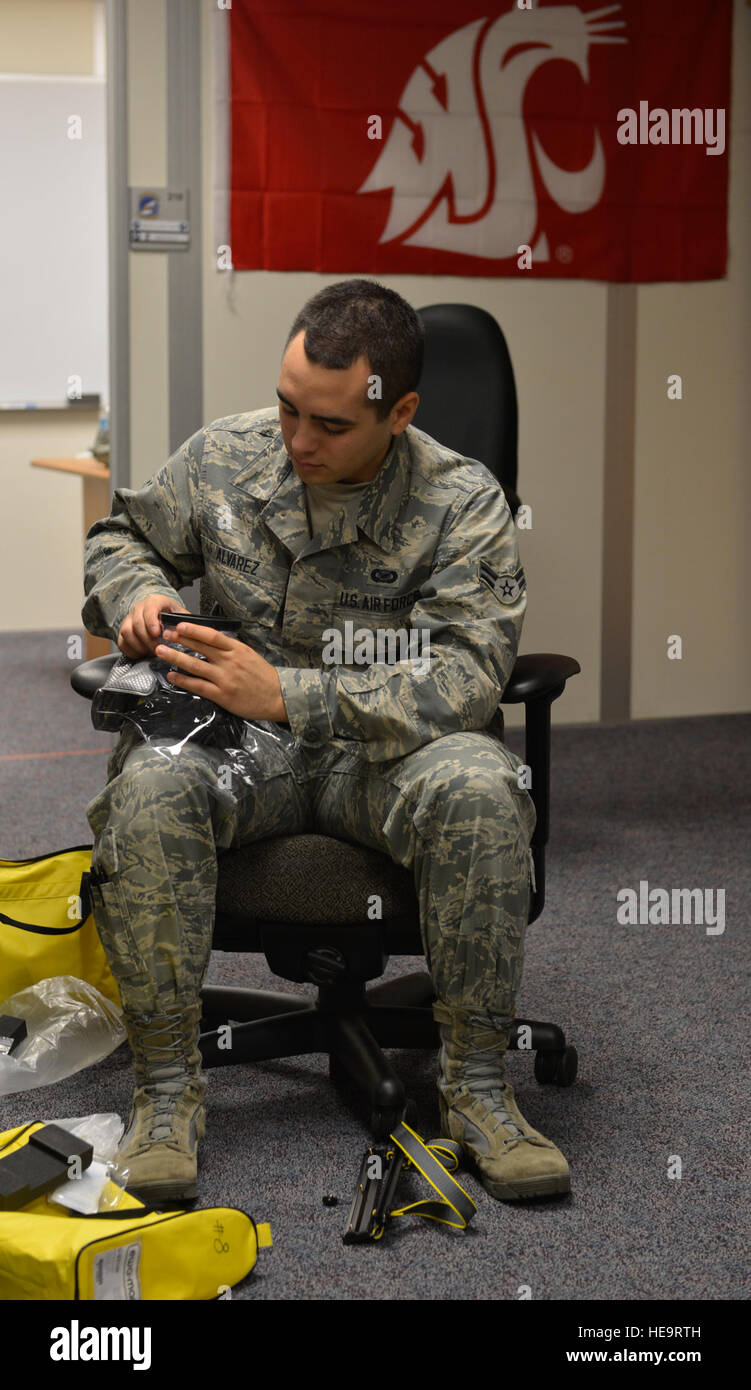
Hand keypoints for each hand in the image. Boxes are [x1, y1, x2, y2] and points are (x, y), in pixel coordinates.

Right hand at [117, 594, 189, 659]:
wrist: (159, 615)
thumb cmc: (171, 616)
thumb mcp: (181, 614)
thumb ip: (184, 621)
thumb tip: (187, 630)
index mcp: (154, 601)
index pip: (149, 608)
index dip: (151, 621)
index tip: (157, 633)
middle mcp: (139, 608)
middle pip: (137, 623)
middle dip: (148, 639)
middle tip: (158, 649)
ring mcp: (129, 619)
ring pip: (127, 632)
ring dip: (140, 646)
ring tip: (151, 652)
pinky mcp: (123, 631)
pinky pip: (122, 642)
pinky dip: (132, 651)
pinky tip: (143, 654)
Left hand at [156, 623, 287, 722]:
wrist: (277, 696)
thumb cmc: (263, 676)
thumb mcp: (249, 655)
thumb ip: (230, 649)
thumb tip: (209, 641)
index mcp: (237, 649)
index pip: (211, 635)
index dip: (193, 629)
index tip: (179, 625)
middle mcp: (229, 662)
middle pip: (200, 647)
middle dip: (179, 640)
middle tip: (163, 634)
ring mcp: (225, 679)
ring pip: (195, 665)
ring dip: (175, 657)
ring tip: (160, 651)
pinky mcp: (222, 695)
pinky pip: (198, 686)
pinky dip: (183, 680)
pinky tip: (172, 676)